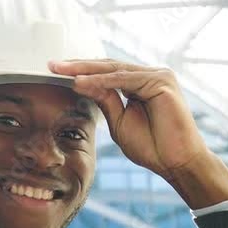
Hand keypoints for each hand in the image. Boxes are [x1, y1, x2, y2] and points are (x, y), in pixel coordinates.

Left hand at [48, 58, 227, 208]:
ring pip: (114, 69)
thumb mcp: (119, 122)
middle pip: (108, 67)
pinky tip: (81, 82)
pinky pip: (124, 79)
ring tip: (61, 70)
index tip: (55, 72)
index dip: (81, 71)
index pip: (106, 73)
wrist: (176, 163)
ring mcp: (158, 76)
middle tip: (51, 65)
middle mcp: (150, 75)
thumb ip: (105, 101)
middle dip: (78, 65)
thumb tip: (80, 83)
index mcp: (140, 84)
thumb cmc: (152, 147)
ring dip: (86, 70)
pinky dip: (101, 80)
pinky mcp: (162, 81)